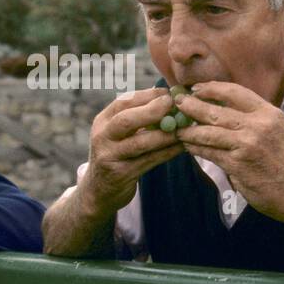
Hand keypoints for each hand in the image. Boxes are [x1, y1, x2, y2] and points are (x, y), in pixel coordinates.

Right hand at [77, 87, 183, 216]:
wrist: (98, 190)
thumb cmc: (116, 154)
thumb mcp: (117, 133)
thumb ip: (137, 117)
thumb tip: (170, 97)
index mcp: (102, 121)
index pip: (123, 102)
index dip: (147, 95)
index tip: (169, 93)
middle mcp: (102, 137)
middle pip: (126, 120)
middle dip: (152, 111)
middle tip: (174, 105)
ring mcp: (109, 157)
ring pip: (140, 143)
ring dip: (165, 134)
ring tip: (185, 127)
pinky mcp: (121, 175)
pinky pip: (149, 161)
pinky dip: (168, 152)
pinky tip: (182, 146)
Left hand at [175, 81, 283, 230]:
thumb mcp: (276, 131)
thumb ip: (252, 121)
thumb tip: (220, 114)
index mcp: (268, 113)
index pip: (235, 91)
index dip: (212, 88)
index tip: (196, 89)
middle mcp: (258, 124)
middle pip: (216, 110)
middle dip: (192, 105)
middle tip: (177, 103)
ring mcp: (247, 144)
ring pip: (208, 131)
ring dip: (188, 129)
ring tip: (177, 128)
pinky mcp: (238, 164)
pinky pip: (209, 152)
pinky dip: (196, 148)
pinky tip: (188, 145)